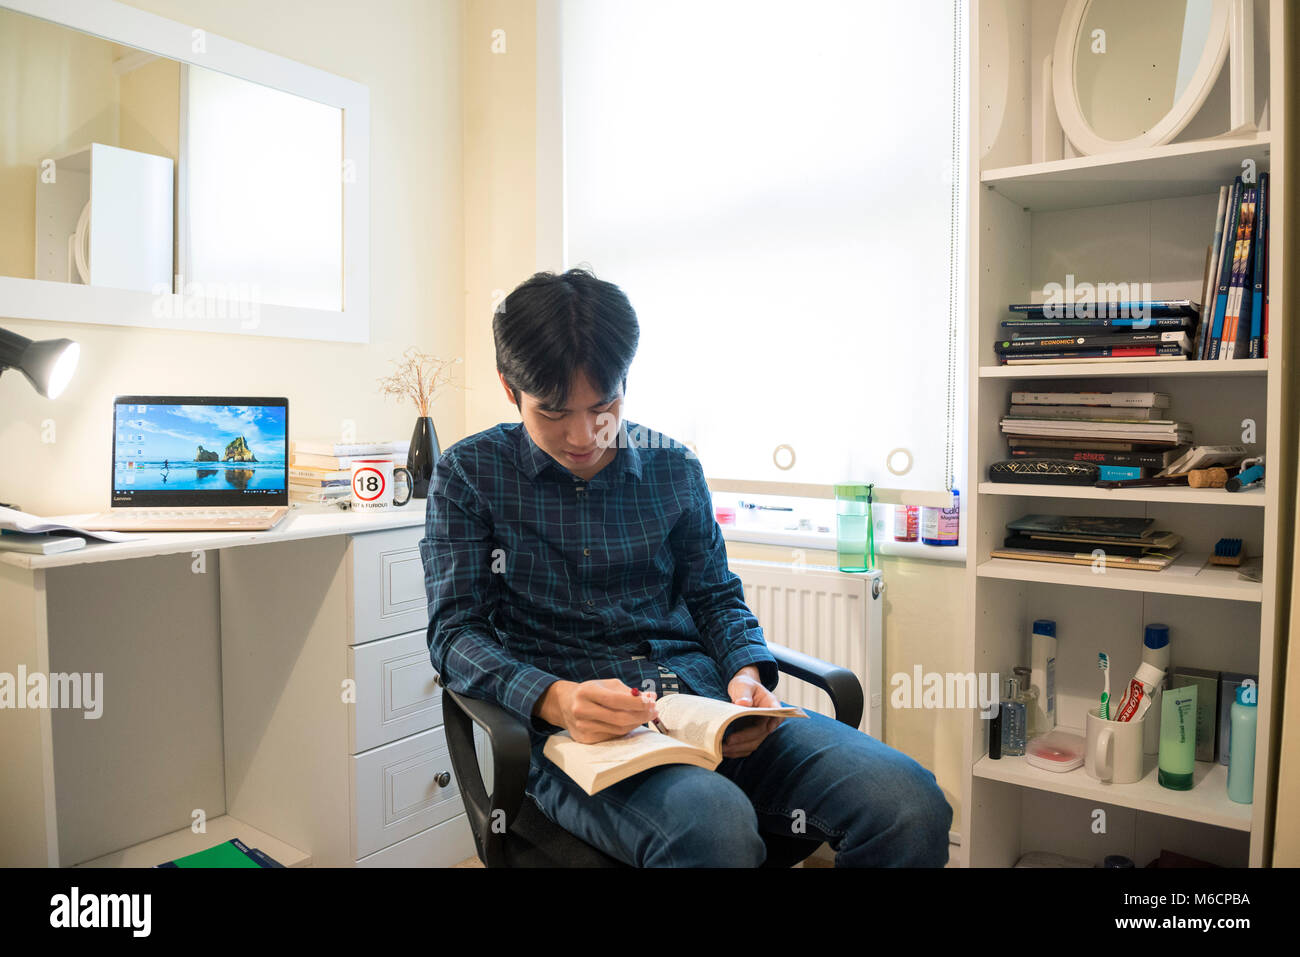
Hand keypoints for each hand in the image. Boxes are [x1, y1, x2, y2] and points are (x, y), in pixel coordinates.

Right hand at [536, 678, 658, 743]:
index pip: (616, 700)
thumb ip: (629, 692)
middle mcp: (582, 710)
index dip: (637, 702)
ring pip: (618, 729)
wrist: (566, 705)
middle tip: (654, 710)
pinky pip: (613, 736)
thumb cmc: (591, 692)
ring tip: (646, 715)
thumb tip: (651, 697)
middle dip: (641, 715)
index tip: (652, 701)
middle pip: (619, 718)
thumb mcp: (607, 685)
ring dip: (636, 723)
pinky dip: (626, 729)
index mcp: (586, 692)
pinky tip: (632, 722)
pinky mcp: (586, 739)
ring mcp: (583, 727)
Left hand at [722, 666, 782, 758]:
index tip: (768, 728)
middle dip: (744, 739)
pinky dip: (736, 751)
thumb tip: (743, 703)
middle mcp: (768, 718)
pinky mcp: (752, 736)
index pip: (777, 714)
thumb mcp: (743, 685)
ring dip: (739, 748)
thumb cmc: (743, 686)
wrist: (740, 691)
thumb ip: (744, 692)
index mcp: (770, 704)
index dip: (774, 722)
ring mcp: (760, 729)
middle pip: (761, 733)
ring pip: (754, 743)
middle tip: (728, 741)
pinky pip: (747, 747)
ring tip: (723, 749)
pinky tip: (725, 751)